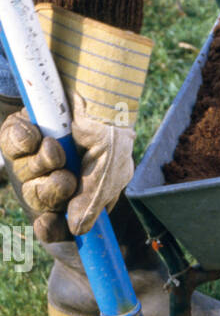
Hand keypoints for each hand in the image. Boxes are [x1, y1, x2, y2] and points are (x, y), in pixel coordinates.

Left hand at [0, 91, 134, 241]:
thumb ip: (93, 202)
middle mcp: (57, 172)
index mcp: (82, 189)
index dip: (51, 227)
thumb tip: (77, 228)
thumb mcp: (111, 171)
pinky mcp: (23, 128)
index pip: (61, 219)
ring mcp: (37, 151)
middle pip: (38, 197)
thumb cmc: (112, 129)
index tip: (44, 226)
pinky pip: (10, 143)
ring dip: (38, 165)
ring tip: (55, 150)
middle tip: (65, 179)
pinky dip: (20, 141)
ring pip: (23, 173)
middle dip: (49, 192)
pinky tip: (35, 134)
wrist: (98, 86)